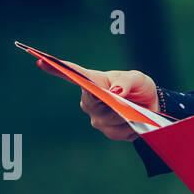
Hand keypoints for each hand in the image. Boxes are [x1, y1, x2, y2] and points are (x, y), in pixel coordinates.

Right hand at [36, 58, 158, 140]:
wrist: (153, 106)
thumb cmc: (139, 87)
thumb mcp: (137, 79)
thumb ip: (126, 82)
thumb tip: (114, 92)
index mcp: (95, 81)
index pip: (74, 76)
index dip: (56, 70)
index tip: (41, 61)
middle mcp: (91, 100)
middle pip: (91, 103)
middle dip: (110, 103)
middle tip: (126, 100)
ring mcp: (97, 118)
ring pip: (107, 120)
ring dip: (126, 116)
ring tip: (137, 109)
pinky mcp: (108, 131)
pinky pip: (118, 132)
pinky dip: (131, 127)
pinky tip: (137, 121)